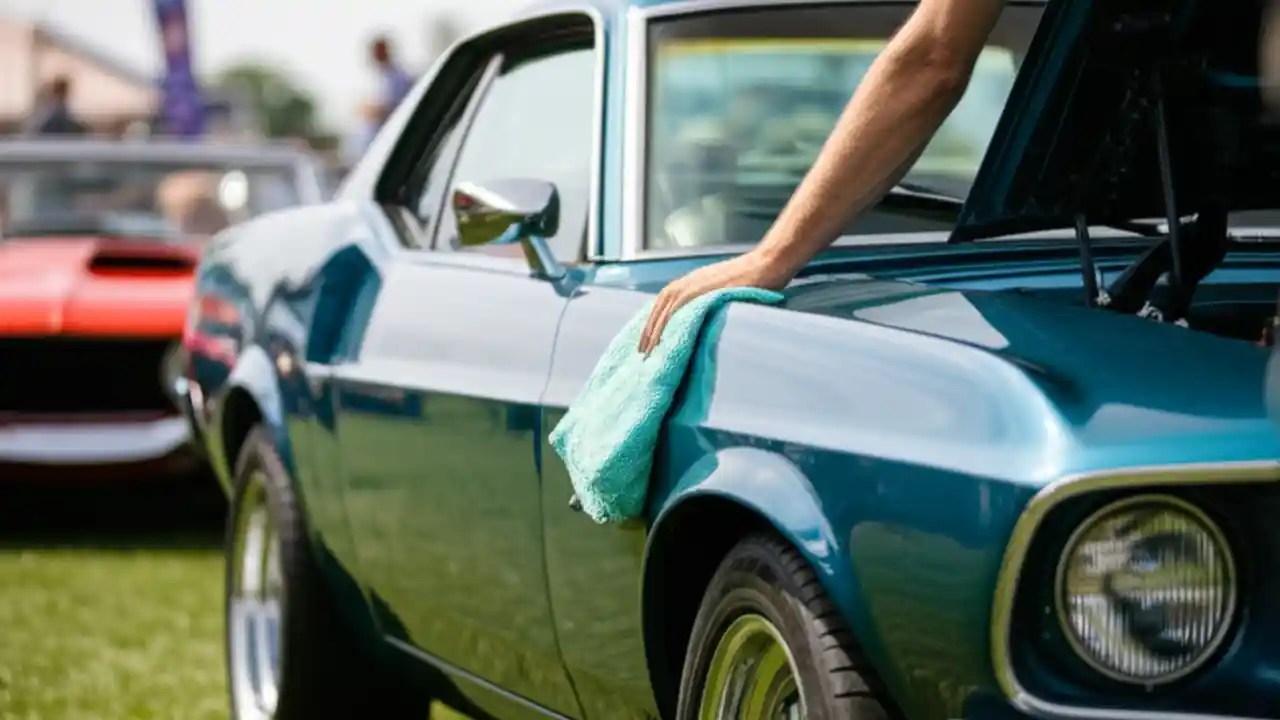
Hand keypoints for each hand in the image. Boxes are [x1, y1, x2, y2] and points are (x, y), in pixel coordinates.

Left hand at [638, 251, 787, 353]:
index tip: (647, 340)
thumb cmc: (752, 280)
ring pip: (664, 309)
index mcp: (692, 282)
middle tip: (641, 351)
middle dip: (648, 329)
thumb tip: (706, 323)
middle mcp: (688, 282)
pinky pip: (678, 309)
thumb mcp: (724, 292)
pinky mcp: (702, 290)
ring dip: (654, 330)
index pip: (664, 304)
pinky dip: (667, 325)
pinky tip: (662, 340)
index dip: (653, 322)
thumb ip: (710, 304)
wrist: (766, 265)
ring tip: (647, 351)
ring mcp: (694, 284)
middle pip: (659, 307)